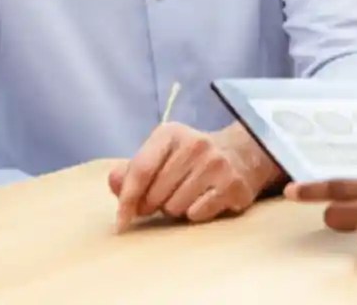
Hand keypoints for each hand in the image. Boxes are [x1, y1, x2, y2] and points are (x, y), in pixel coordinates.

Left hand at [109, 123, 280, 230]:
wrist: (242, 154)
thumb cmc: (190, 159)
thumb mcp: (161, 155)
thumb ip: (133, 170)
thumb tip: (115, 183)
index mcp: (170, 133)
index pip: (140, 170)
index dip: (127, 200)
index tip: (121, 222)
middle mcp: (195, 144)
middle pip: (155, 194)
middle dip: (153, 205)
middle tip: (164, 198)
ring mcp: (215, 164)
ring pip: (175, 207)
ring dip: (175, 209)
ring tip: (187, 195)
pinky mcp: (232, 185)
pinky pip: (196, 214)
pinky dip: (195, 213)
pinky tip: (204, 199)